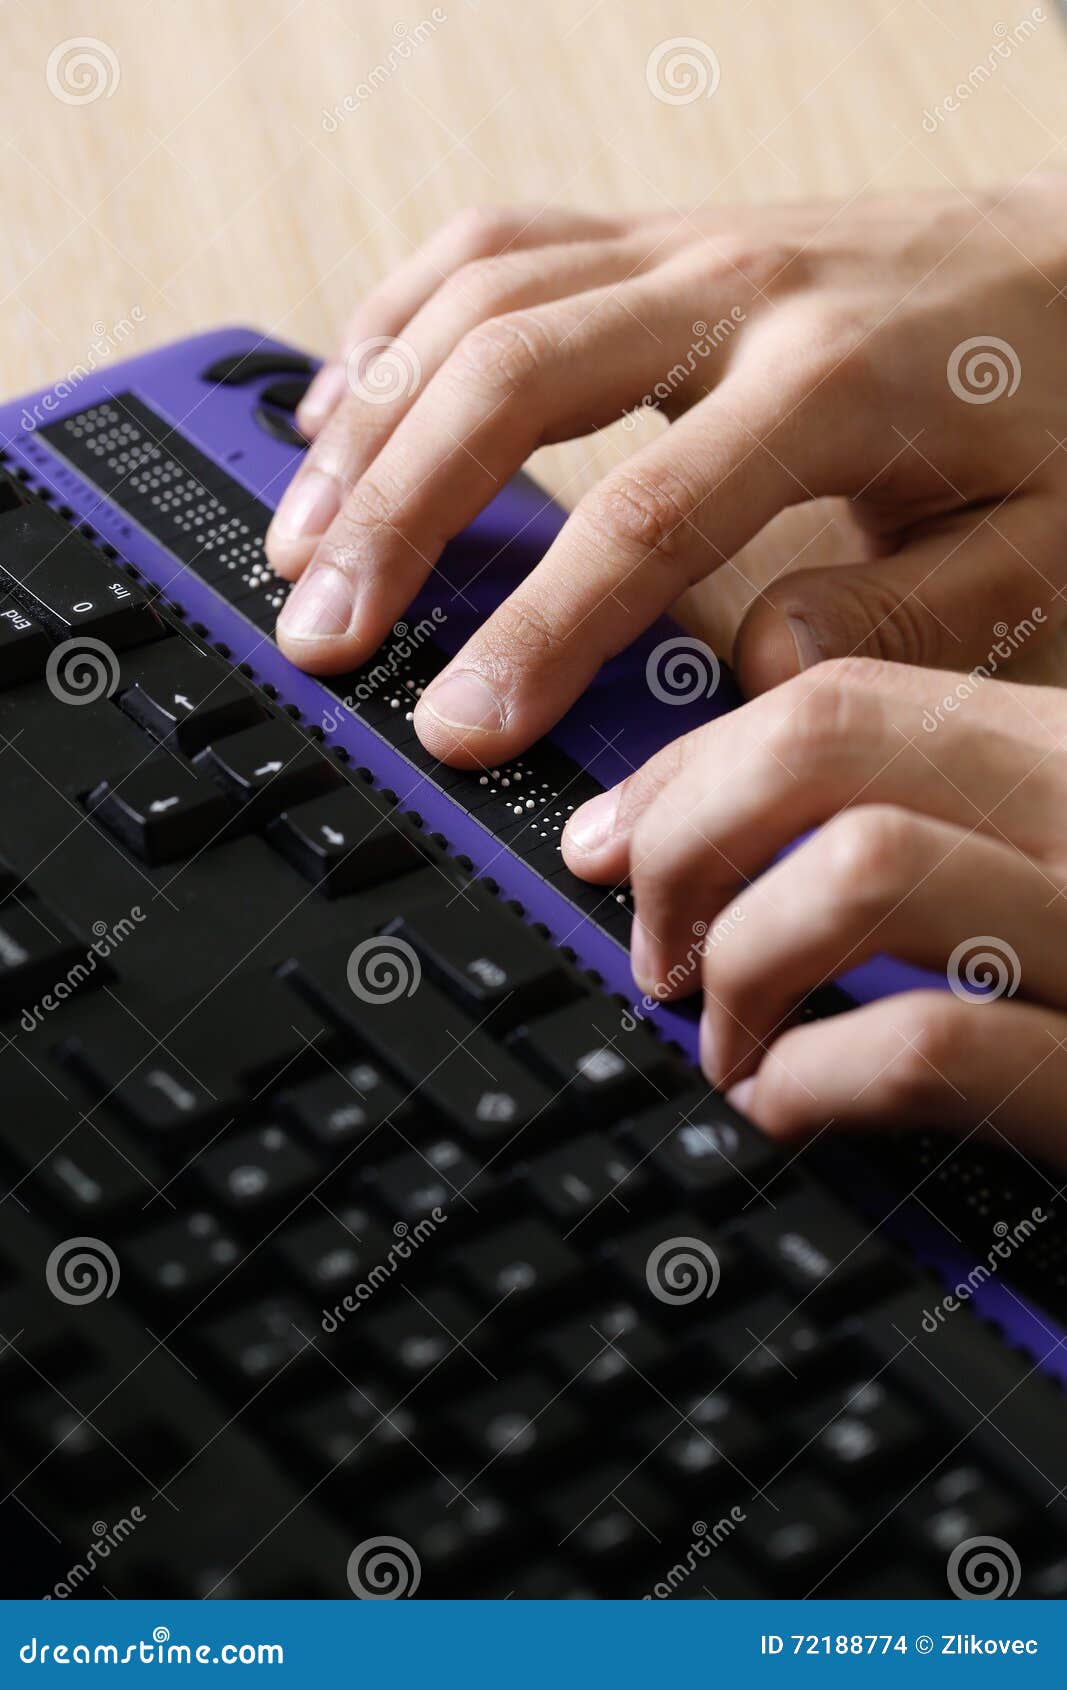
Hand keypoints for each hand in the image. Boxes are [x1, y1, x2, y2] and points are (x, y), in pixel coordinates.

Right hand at [268, 185, 1066, 763]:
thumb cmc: (1052, 416)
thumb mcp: (1039, 549)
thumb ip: (907, 619)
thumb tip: (756, 668)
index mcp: (834, 386)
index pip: (644, 519)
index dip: (535, 632)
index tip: (458, 725)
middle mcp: (736, 292)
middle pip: (507, 386)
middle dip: (392, 522)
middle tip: (321, 634)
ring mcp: (683, 248)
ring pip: (471, 306)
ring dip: (364, 426)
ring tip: (296, 541)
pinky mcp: (652, 236)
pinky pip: (487, 247)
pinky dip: (392, 323)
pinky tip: (342, 404)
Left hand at [561, 655, 1066, 1163]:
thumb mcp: (1054, 852)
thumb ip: (941, 820)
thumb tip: (723, 844)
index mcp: (1065, 750)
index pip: (836, 696)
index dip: (688, 767)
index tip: (612, 841)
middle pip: (822, 743)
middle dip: (683, 841)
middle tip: (654, 945)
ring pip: (858, 867)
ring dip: (741, 962)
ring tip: (726, 1041)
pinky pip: (934, 1045)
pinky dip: (815, 1076)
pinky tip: (788, 1103)